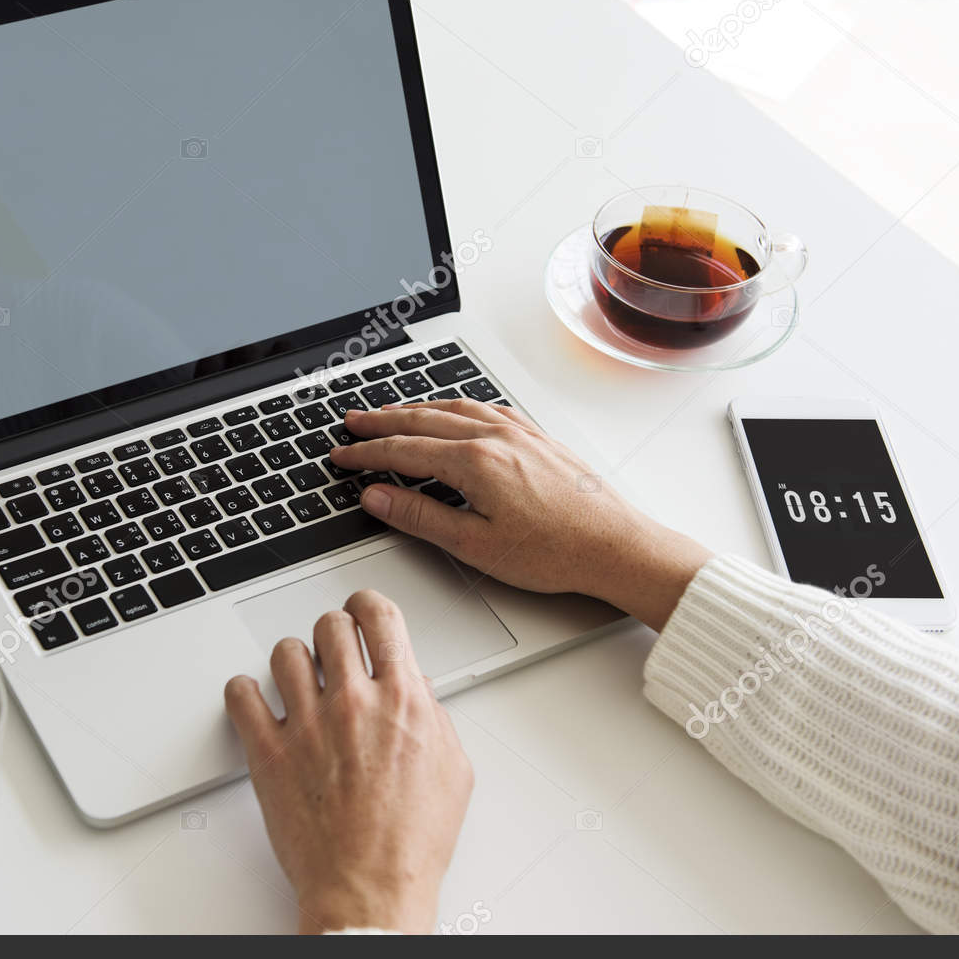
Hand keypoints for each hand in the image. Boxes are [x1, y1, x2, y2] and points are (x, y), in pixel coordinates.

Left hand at [224, 590, 472, 933]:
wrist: (370, 891)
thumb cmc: (411, 844)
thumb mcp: (453, 772)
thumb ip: (434, 719)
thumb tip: (417, 690)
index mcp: (403, 700)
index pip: (379, 617)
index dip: (366, 605)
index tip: (360, 610)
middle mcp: (354, 703)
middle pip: (330, 626)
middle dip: (332, 633)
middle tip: (333, 651)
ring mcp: (307, 725)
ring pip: (286, 652)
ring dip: (294, 661)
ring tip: (300, 681)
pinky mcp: (269, 753)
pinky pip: (241, 695)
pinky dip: (245, 692)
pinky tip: (257, 702)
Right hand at [330, 399, 709, 630]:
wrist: (616, 546)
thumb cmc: (556, 552)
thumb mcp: (476, 544)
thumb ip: (421, 516)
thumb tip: (378, 496)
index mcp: (476, 461)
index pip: (404, 449)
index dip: (366, 453)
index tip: (342, 455)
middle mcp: (496, 437)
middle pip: (424, 420)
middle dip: (382, 421)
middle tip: (353, 422)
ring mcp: (520, 433)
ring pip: (455, 408)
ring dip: (416, 408)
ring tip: (391, 412)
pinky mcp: (538, 438)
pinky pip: (486, 409)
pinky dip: (456, 407)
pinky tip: (454, 412)